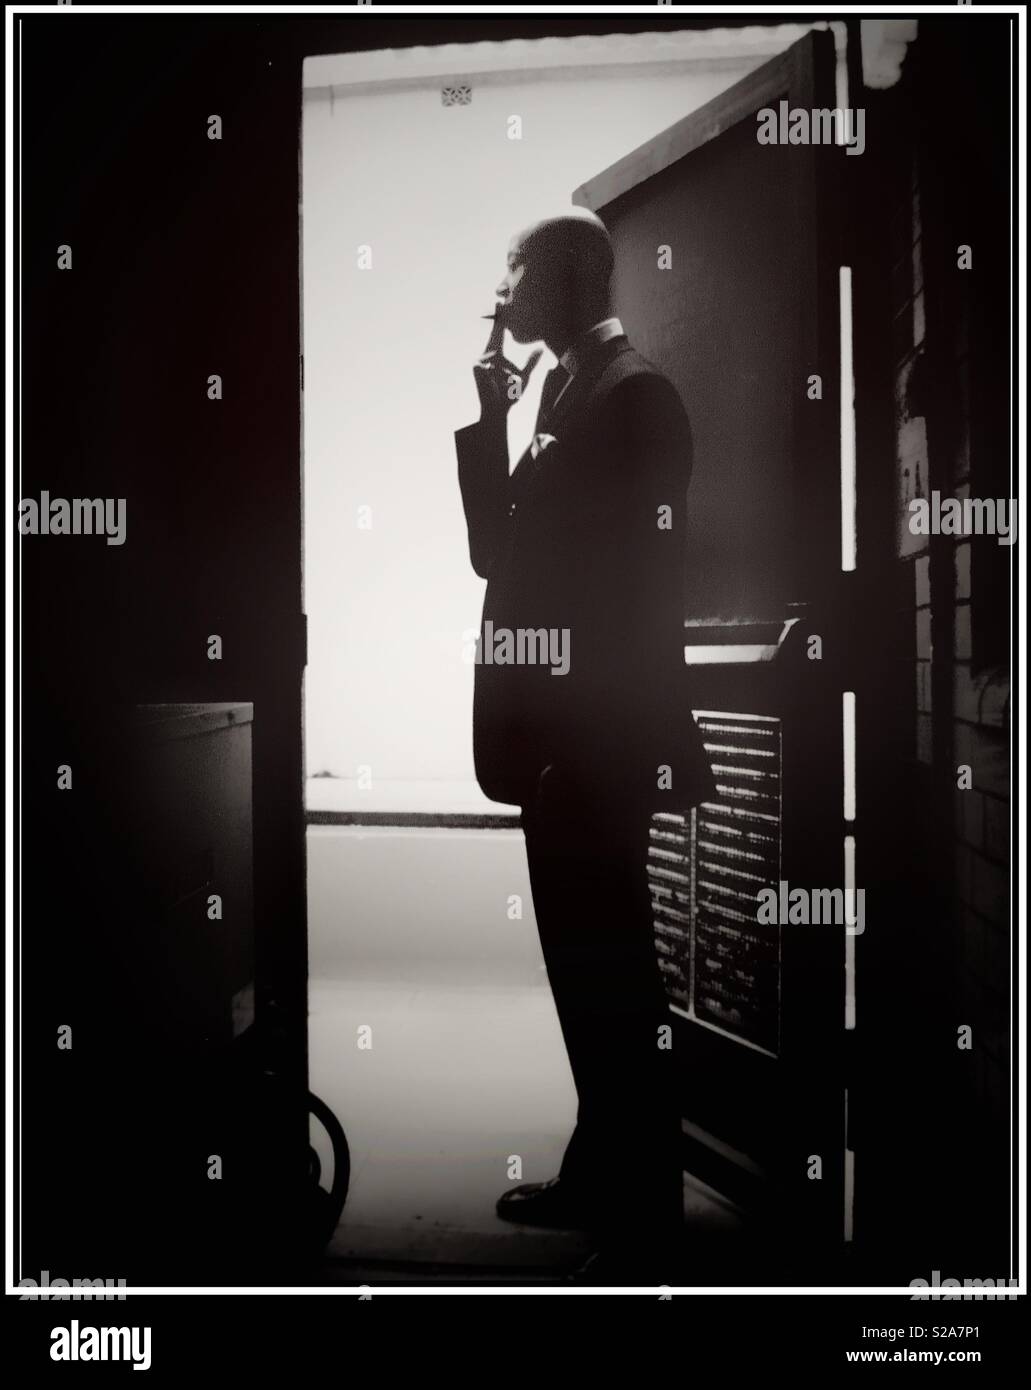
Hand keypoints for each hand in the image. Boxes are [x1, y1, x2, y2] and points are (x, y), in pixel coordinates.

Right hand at [473, 307, 542, 424]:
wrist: (498, 410)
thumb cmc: (509, 396)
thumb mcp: (524, 377)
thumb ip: (530, 362)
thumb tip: (539, 347)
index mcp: (496, 354)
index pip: (498, 333)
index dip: (499, 318)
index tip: (500, 302)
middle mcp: (486, 355)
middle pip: (495, 337)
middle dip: (497, 322)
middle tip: (501, 312)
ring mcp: (480, 361)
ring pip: (502, 361)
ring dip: (509, 376)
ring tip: (504, 386)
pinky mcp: (477, 367)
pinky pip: (497, 368)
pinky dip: (503, 379)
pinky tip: (497, 386)